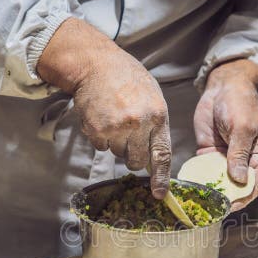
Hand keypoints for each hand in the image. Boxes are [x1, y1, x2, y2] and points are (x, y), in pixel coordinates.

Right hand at [36, 18, 170, 197]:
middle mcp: (139, 124)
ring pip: (118, 155)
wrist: (96, 64)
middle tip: (129, 136)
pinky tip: (103, 117)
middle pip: (137, 161)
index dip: (161, 178)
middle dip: (134, 156)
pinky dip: (101, 138)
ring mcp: (116, 128)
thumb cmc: (128, 79)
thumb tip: (156, 159)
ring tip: (116, 119)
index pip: (161, 155)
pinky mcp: (97, 130)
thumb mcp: (153, 98)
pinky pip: (101, 148)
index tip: (159, 194)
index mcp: (158, 116)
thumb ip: (157, 126)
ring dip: (117, 144)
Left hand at [193, 59, 257, 210]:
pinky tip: (190, 184)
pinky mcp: (210, 152)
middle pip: (236, 186)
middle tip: (211, 206)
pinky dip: (199, 176)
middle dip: (225, 197)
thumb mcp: (243, 128)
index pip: (255, 184)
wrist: (224, 86)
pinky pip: (204, 169)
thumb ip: (240, 154)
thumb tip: (240, 180)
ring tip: (198, 199)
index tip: (232, 207)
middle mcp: (243, 160)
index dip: (245, 197)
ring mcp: (226, 157)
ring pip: (219, 180)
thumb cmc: (241, 104)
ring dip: (210, 189)